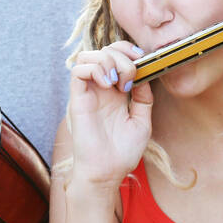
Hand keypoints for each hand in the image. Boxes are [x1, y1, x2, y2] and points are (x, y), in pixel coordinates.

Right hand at [63, 41, 152, 190]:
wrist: (108, 172)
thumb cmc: (123, 152)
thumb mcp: (142, 121)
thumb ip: (144, 98)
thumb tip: (145, 77)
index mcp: (116, 92)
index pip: (116, 57)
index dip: (128, 50)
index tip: (142, 59)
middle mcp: (100, 89)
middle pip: (103, 51)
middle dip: (121, 54)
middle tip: (131, 75)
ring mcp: (88, 93)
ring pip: (87, 56)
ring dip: (107, 60)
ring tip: (119, 81)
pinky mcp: (77, 99)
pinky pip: (78, 71)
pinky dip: (95, 69)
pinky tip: (109, 86)